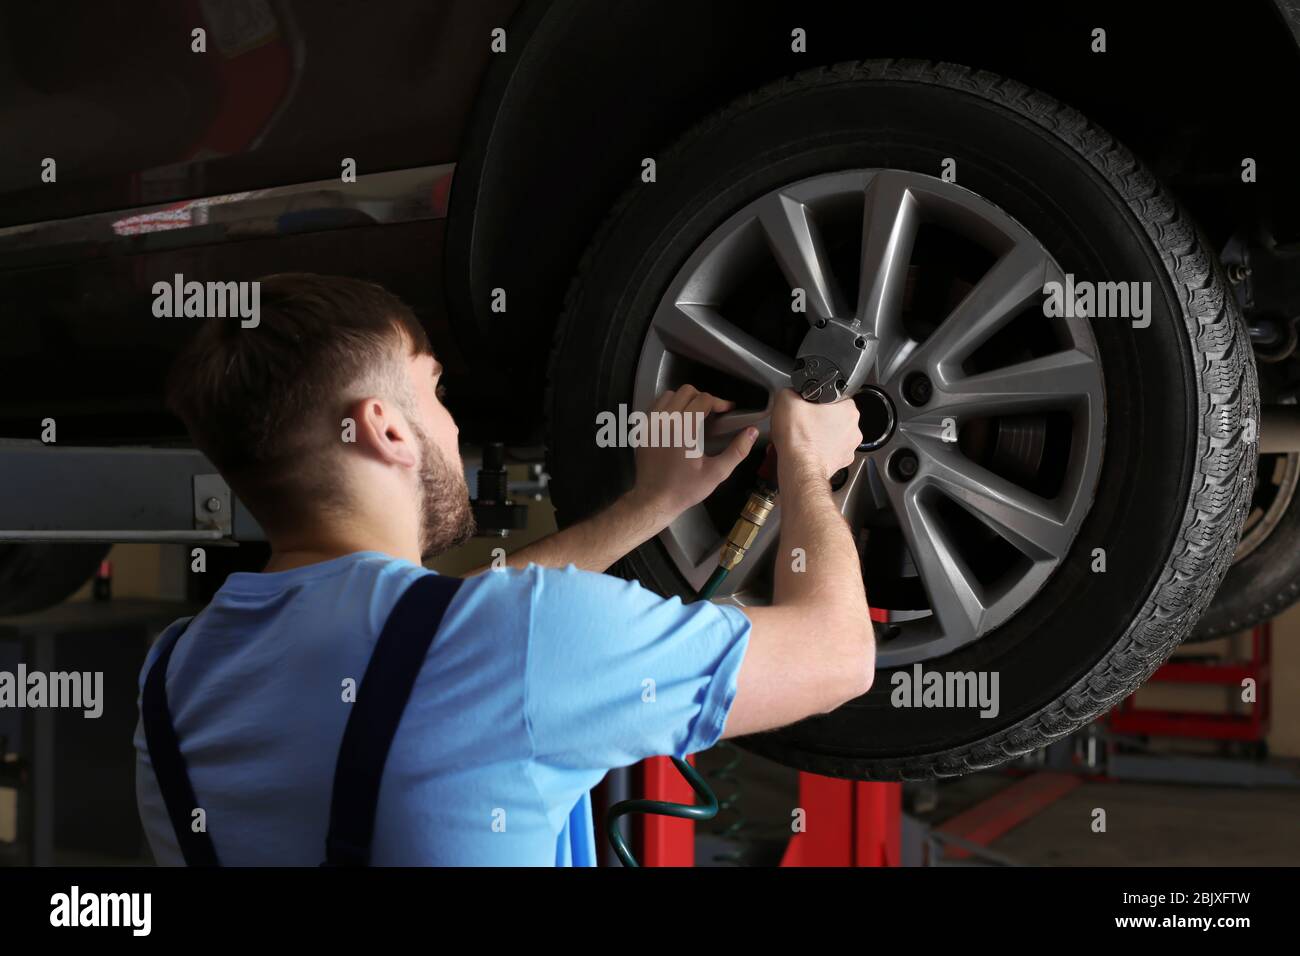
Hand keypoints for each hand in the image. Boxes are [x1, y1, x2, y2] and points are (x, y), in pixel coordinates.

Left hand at [629, 385, 758, 518]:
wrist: (653, 500)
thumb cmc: (685, 489)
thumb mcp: (716, 473)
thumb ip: (737, 451)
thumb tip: (752, 432)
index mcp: (683, 428)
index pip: (704, 399)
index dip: (720, 402)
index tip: (728, 409)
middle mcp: (664, 420)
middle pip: (686, 391)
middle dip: (703, 398)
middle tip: (713, 412)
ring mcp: (650, 424)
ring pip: (668, 395)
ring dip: (684, 400)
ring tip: (695, 414)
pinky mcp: (642, 430)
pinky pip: (655, 407)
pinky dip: (668, 407)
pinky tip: (676, 420)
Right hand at [770, 388, 861, 478]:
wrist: (798, 468)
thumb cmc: (798, 438)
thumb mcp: (786, 399)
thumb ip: (791, 390)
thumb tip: (791, 393)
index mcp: (848, 409)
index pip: (836, 396)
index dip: (819, 400)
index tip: (808, 406)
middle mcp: (854, 428)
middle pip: (836, 416)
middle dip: (822, 417)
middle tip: (805, 421)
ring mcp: (849, 447)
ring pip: (835, 434)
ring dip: (822, 434)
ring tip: (806, 436)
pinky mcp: (842, 461)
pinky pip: (832, 450)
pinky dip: (822, 449)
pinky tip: (810, 448)